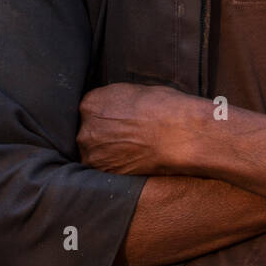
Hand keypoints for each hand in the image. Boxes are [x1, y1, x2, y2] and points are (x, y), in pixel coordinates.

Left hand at [77, 82, 204, 174]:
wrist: (179, 133)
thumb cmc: (164, 108)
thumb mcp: (135, 92)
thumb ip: (117, 101)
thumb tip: (118, 108)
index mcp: (91, 103)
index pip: (90, 112)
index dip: (105, 118)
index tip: (118, 122)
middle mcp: (86, 128)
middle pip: (89, 133)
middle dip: (104, 136)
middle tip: (126, 138)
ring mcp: (93, 153)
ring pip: (95, 154)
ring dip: (108, 154)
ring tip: (131, 151)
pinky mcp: (105, 173)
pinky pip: (105, 170)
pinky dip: (116, 167)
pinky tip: (133, 162)